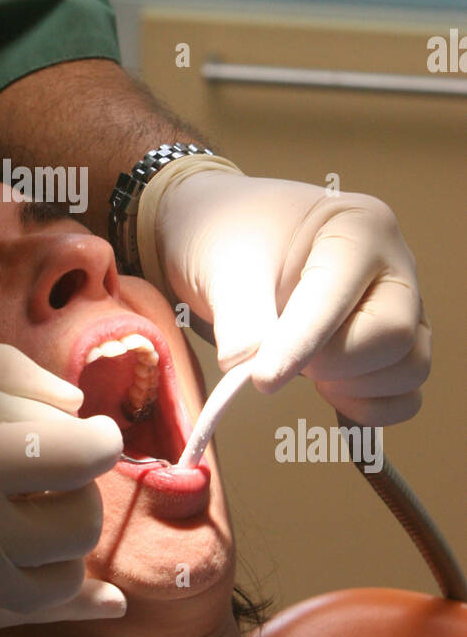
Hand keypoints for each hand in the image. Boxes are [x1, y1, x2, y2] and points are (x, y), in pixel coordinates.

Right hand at [0, 344, 125, 636]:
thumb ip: (4, 375)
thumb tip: (74, 406)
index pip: (79, 457)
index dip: (98, 438)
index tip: (90, 429)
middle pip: (82, 517)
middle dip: (77, 485)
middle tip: (42, 465)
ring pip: (70, 570)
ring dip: (63, 534)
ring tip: (23, 506)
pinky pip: (44, 616)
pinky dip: (80, 600)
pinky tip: (105, 599)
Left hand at [155, 171, 429, 423]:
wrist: (241, 241)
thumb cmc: (240, 241)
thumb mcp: (228, 268)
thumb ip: (240, 318)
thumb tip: (245, 368)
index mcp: (357, 228)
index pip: (342, 294)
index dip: (301, 341)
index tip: (263, 378)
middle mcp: (394, 266)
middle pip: (393, 335)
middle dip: (332, 362)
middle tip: (279, 361)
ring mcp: (406, 309)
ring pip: (409, 368)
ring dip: (352, 386)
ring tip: (304, 366)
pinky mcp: (399, 350)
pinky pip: (406, 396)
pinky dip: (369, 408)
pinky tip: (328, 391)